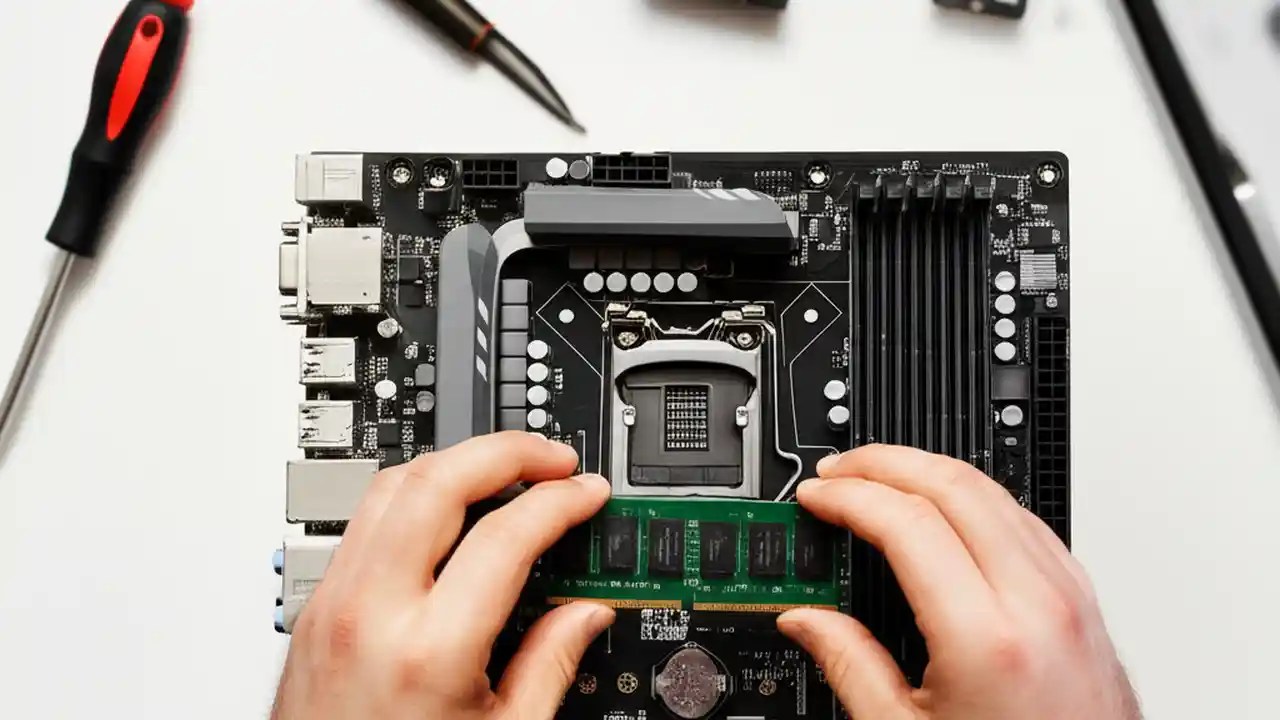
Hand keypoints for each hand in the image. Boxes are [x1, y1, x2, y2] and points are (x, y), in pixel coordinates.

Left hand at [272, 432, 614, 719]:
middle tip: (551, 457)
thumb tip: (586, 612)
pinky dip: (415, 492)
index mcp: (429, 651)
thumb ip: (549, 666)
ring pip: (392, 485)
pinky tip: (449, 505)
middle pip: (438, 481)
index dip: (560, 501)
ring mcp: (334, 603)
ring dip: (456, 462)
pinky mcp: (315, 607)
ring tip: (504, 468)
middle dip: (506, 452)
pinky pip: (365, 519)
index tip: (587, 493)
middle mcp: (372, 613)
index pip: (506, 534)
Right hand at [778, 445, 1138, 719]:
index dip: (850, 496)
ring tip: (880, 480)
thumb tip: (805, 620)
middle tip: (838, 470)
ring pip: (993, 490)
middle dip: (884, 463)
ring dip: (928, 470)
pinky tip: (940, 508)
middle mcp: (1037, 603)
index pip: (908, 522)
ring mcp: (1068, 595)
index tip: (816, 496)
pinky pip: (1022, 518)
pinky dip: (972, 496)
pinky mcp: (1082, 599)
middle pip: (953, 484)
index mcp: (988, 639)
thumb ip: (851, 667)